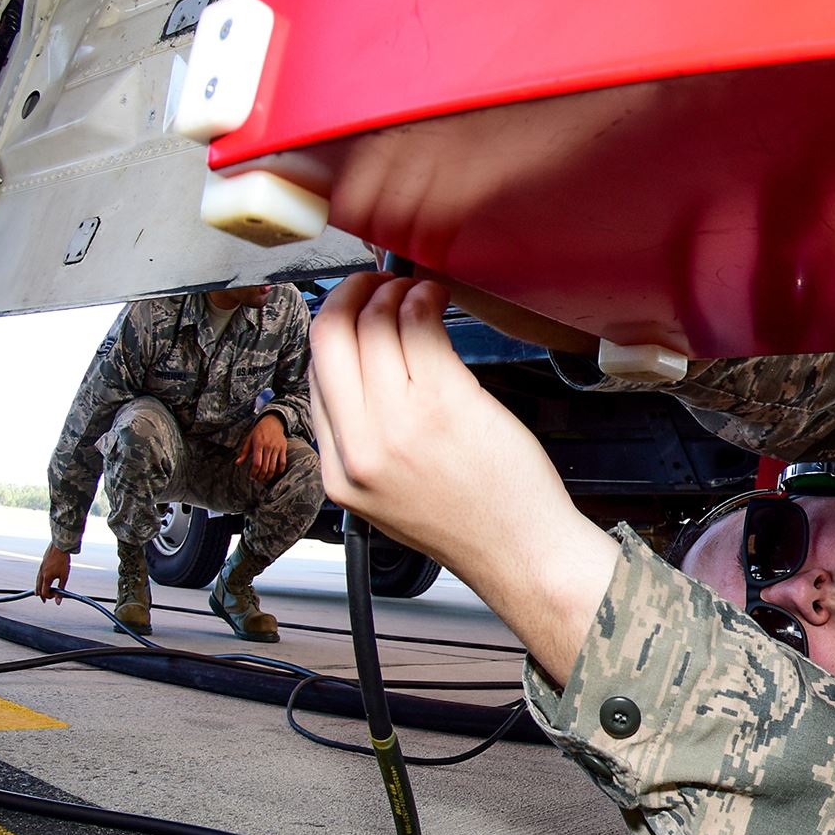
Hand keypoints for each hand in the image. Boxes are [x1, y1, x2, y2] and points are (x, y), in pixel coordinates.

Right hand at [35, 546, 69, 601]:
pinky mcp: (41, 565)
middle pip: (38, 589)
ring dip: (38, 589)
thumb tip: (58, 601)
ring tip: (38, 594)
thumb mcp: (64, 576)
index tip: (56, 596)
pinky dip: (39, 582)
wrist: (59, 547)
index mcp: (46, 578)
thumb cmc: (63, 561)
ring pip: (37, 582)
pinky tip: (41, 582)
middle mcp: (41, 574)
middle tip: (45, 600)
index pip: (44, 592)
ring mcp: (40, 570)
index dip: (49, 596)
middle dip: (42, 595)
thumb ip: (61, 589)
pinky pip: (38, 576)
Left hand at [236, 411, 288, 481]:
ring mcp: (277, 448)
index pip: (257, 463)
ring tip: (265, 479)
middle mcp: (268, 447)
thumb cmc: (258, 432)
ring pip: (274, 466)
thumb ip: (244, 452)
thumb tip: (238, 463)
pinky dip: (279, 470)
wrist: (272, 422)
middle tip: (258, 480)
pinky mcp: (283, 448)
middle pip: (265, 467)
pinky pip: (283, 462)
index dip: (254, 472)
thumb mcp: (249, 440)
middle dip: (261, 476)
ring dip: (269, 475)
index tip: (252, 476)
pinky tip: (275, 474)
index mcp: (258, 445)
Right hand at [310, 275, 619, 684]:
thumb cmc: (472, 520)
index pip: (314, 378)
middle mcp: (361, 446)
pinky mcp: (446, 404)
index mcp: (339, 472)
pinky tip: (437, 300)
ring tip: (413, 288)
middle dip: (350, 296)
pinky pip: (421, 330)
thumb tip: (361, 372)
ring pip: (375, 326)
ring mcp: (401, 423)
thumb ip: (365, 441)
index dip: (335, 332)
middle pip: (328, 340)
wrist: (520, 552)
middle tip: (374, 282)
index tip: (354, 312)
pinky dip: (425, 301)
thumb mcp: (389, 495)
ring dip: (393, 292)